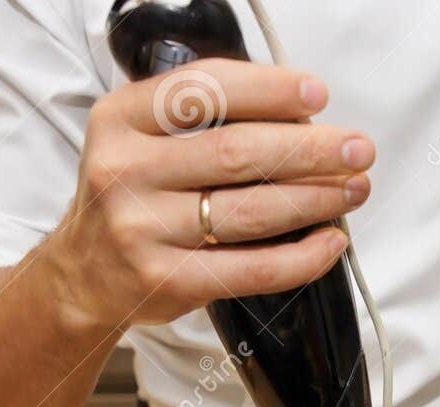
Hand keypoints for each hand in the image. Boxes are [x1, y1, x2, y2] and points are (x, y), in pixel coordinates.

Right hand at [50, 58, 374, 330]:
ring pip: (251, 211)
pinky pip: (252, 269)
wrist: (82, 274)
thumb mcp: (139, 136)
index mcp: (121, 119)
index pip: (204, 91)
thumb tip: (298, 115)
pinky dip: (302, 257)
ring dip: (316, 199)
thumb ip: (200, 117)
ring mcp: (143, 230)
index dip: (269, 91)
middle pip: (237, 153)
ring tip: (354, 189)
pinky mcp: (168, 281)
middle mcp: (126, 171)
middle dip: (310, 150)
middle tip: (358, 150)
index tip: (317, 96)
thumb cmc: (132, 196)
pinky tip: (332, 242)